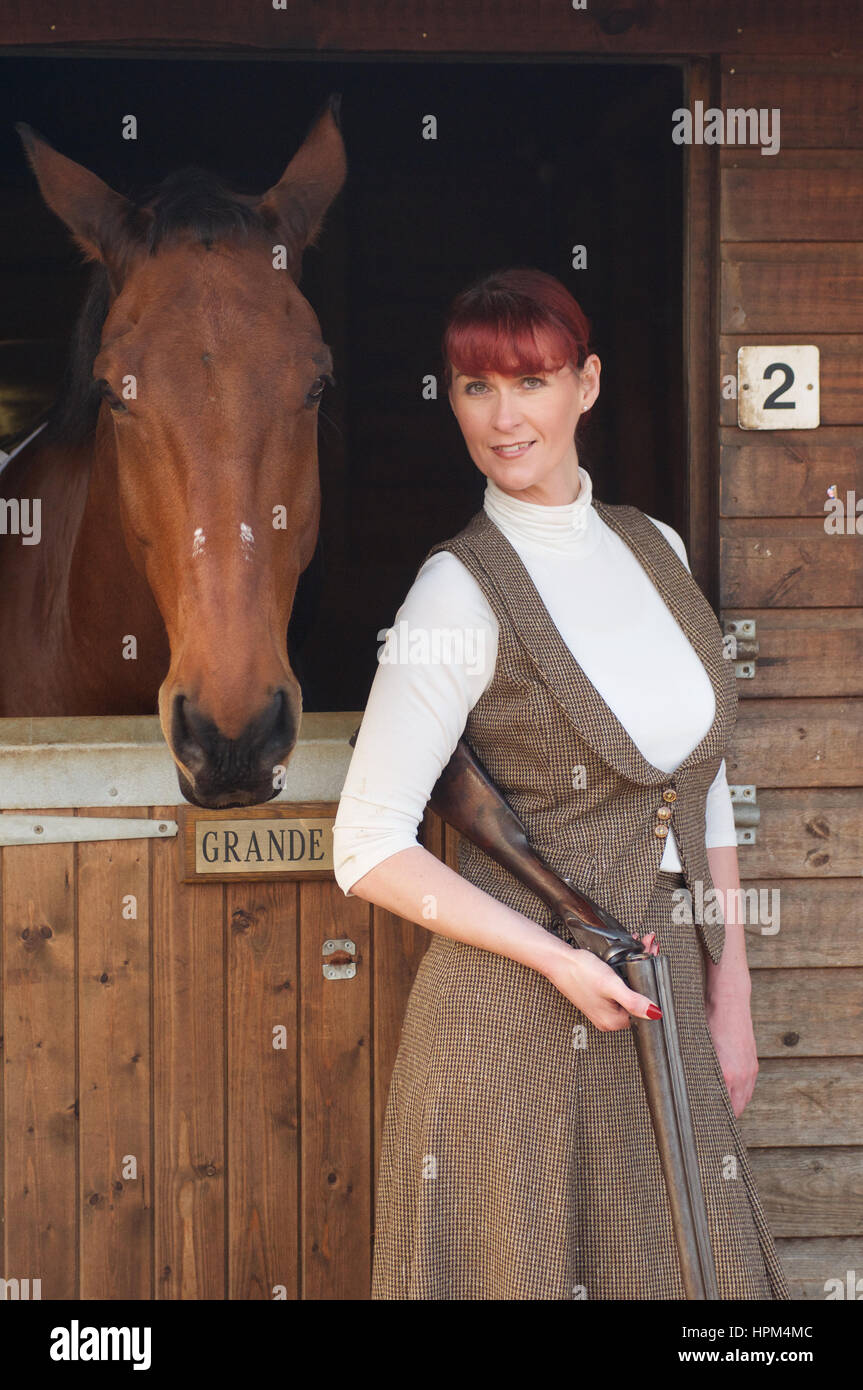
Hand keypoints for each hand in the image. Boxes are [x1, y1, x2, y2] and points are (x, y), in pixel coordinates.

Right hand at [547, 931, 659, 1031]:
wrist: (558, 961)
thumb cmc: (579, 972)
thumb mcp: (611, 985)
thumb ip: (633, 1001)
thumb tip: (655, 1014)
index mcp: (613, 1021)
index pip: (644, 1008)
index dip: (653, 985)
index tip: (655, 963)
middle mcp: (608, 1018)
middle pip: (638, 996)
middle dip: (647, 971)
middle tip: (650, 950)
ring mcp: (603, 1008)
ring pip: (630, 989)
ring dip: (637, 969)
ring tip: (641, 948)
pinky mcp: (598, 997)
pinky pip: (619, 987)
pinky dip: (625, 971)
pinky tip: (626, 959)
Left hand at [705, 993, 758, 1116]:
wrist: (729, 1001)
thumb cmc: (708, 1020)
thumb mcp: (696, 1047)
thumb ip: (696, 1070)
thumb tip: (687, 1087)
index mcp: (726, 1073)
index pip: (720, 1108)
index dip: (710, 1119)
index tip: (701, 1125)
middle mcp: (741, 1075)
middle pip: (734, 1109)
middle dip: (722, 1118)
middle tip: (708, 1124)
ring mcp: (750, 1070)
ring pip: (743, 1100)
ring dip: (733, 1108)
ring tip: (718, 1114)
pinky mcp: (753, 1064)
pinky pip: (748, 1089)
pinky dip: (740, 1096)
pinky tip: (730, 1096)